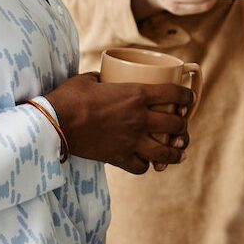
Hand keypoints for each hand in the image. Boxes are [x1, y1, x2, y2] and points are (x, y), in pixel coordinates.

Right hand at [43, 73, 192, 174]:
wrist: (54, 123)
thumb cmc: (70, 97)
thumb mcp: (91, 78)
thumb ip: (105, 78)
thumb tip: (106, 76)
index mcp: (137, 94)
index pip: (175, 94)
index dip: (187, 97)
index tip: (189, 99)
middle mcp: (140, 118)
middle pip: (176, 124)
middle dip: (183, 125)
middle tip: (181, 126)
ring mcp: (131, 140)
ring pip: (166, 151)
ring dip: (176, 152)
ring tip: (179, 152)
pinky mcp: (119, 158)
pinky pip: (142, 166)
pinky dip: (146, 165)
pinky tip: (146, 161)